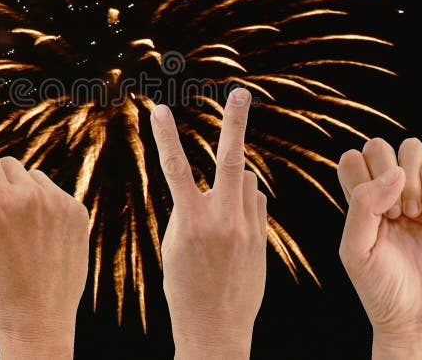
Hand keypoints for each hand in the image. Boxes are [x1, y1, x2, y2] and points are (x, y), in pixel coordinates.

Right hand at [0, 141, 88, 359]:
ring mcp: (58, 202)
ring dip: (25, 193)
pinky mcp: (78, 211)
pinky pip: (55, 192)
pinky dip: (46, 206)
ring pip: (33, 176)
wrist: (37, 315)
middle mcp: (30, 196)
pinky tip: (43, 236)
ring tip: (23, 231)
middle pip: (8, 163)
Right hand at [150, 88, 266, 359]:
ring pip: (245, 182)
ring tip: (220, 212)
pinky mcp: (263, 237)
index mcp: (191, 222)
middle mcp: (222, 220)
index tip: (159, 110)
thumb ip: (188, 210)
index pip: (174, 168)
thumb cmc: (183, 287)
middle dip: (234, 123)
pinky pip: (256, 203)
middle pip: (230, 160)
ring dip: (232, 182)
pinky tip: (234, 228)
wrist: (215, 327)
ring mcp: (248, 228)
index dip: (165, 136)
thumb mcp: (173, 246)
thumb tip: (206, 186)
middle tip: (241, 93)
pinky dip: (244, 204)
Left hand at [337, 138, 421, 359]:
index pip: (351, 158)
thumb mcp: (355, 249)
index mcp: (357, 200)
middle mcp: (385, 192)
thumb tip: (393, 172)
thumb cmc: (378, 286)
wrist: (415, 318)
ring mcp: (416, 194)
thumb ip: (362, 205)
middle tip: (393, 213)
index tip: (370, 210)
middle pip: (379, 146)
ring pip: (411, 148)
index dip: (360, 175)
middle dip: (386, 173)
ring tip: (413, 211)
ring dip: (411, 175)